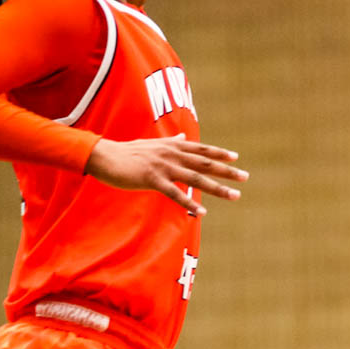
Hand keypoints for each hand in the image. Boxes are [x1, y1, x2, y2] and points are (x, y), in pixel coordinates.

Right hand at [85, 137, 246, 216]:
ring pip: (195, 179)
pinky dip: (188, 203)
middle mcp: (171, 154)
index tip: (236, 158)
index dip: (219, 154)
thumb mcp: (154, 144)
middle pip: (205, 164)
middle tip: (245, 177)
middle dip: (227, 171)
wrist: (104, 156)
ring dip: (217, 188)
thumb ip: (172, 142)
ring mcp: (163, 167)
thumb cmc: (129, 152)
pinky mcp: (152, 179)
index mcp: (172, 146)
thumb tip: (185, 137)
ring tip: (235, 195)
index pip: (201, 150)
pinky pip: (174, 193)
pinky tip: (201, 212)